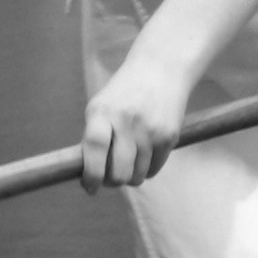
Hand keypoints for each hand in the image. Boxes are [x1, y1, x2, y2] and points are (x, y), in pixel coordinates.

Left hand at [82, 45, 195, 185]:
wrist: (160, 69)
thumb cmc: (123, 94)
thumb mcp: (101, 107)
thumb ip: (94, 138)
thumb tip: (89, 178)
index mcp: (102, 111)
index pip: (95, 147)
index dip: (91, 173)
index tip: (90, 187)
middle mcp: (126, 120)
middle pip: (119, 171)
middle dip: (112, 182)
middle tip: (110, 179)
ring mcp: (149, 129)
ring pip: (137, 175)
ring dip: (130, 177)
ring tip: (128, 163)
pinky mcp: (168, 136)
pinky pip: (154, 170)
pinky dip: (146, 170)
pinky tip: (143, 156)